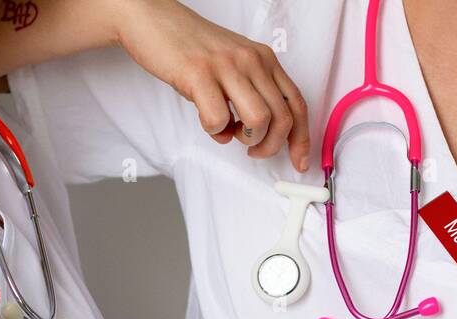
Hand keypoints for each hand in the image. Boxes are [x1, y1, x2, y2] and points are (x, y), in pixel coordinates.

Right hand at [113, 0, 311, 169]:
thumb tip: (256, 132)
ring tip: (230, 131)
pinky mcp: (199, 74)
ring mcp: (227, 66)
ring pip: (259, 120)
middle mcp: (252, 60)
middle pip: (283, 118)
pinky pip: (219, 119)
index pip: (297, 103)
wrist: (154, 19)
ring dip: (246, 138)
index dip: (301, 139)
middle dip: (269, 146)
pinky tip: (207, 122)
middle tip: (251, 150)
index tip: (299, 162)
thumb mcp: (232, 66)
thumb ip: (249, 93)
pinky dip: (214, 131)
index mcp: (264, 59)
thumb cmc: (190, 49)